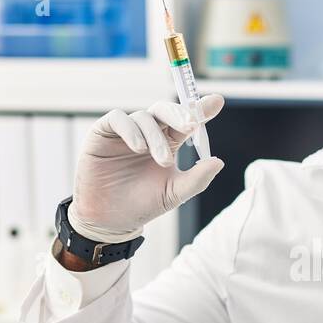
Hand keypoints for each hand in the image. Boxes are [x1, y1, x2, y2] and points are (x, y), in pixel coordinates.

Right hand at [68, 95, 224, 243]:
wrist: (111, 220)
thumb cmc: (143, 204)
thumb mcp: (174, 193)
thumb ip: (197, 179)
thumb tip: (219, 161)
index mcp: (168, 142)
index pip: (185, 121)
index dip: (200, 109)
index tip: (217, 102)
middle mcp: (148, 132)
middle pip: (166, 111)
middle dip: (180, 115)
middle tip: (191, 126)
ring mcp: (126, 131)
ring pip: (145, 117)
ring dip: (156, 137)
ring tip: (162, 161)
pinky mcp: (103, 132)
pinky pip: (118, 119)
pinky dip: (131, 130)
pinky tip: (139, 147)